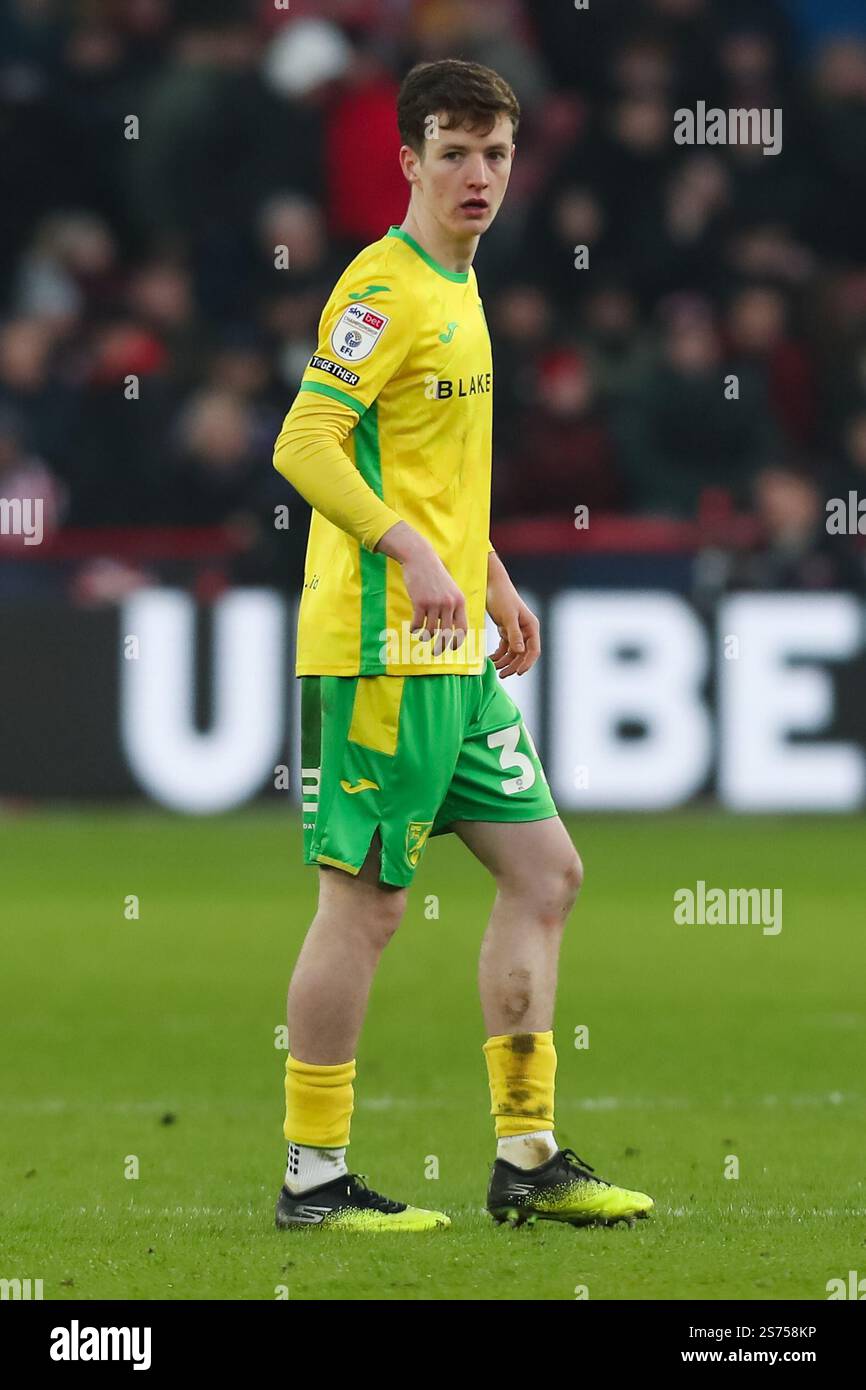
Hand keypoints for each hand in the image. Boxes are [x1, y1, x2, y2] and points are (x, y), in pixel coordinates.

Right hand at [376, 521, 467, 652]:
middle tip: (435, 652)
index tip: (451, 647)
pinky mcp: (420, 602)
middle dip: (440, 646)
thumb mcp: (450, 589)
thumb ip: (453, 606)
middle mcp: (449, 604)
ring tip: (422, 635)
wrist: (421, 558)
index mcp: (459, 601)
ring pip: (431, 630)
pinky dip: (415, 629)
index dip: (457, 641)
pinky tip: (413, 628)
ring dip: (425, 635)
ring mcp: (434, 603)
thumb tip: (451, 628)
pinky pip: (417, 623)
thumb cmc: (435, 575)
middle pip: (446, 633)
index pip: (462, 628)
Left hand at [486, 551, 539, 676]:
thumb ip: (514, 634)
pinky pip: (505, 647)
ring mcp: (517, 631)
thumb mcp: (508, 616)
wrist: (491, 584)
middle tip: (502, 675)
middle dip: (513, 665)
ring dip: (505, 662)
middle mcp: (526, 631)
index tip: (517, 673)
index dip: (527, 663)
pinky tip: (490, 660)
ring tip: (493, 669)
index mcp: (531, 627)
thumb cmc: (502, 597)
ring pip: (513, 653)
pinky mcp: (506, 630)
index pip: (533, 650)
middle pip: (523, 654)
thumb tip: (520, 652)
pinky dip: (498, 654)